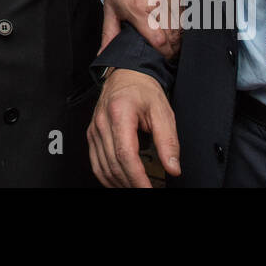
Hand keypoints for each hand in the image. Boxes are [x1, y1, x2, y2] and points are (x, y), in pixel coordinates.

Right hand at [88, 68, 179, 187]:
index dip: (137, 179)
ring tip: (136, 188)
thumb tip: (173, 166)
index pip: (126, 154)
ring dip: (119, 184)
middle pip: (114, 164)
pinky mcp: (92, 135)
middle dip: (131, 184)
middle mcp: (102, 122)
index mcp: (120, 113)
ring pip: (103, 168)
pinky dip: (107, 178)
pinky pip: (95, 163)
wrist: (126, 74)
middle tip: (146, 191)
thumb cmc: (142, 90)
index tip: (148, 190)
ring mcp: (94, 130)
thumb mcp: (162, 111)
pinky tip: (120, 182)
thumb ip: (168, 141)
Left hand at [100, 0, 181, 58]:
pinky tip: (172, 25)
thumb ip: (109, 34)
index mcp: (139, 9)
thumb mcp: (110, 8)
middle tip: (167, 54)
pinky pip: (185, 13)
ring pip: (182, 26)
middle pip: (173, 37)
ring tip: (170, 42)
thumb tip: (103, 55)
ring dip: (178, 38)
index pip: (159, 41)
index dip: (163, 53)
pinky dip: (181, 22)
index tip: (161, 58)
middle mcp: (157, 2)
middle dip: (172, 49)